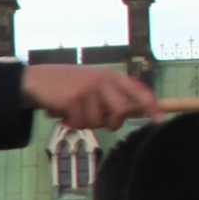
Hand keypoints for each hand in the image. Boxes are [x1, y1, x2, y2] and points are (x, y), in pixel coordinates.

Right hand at [25, 63, 157, 129]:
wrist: (37, 80)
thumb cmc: (68, 86)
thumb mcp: (93, 85)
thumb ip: (110, 98)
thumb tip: (127, 116)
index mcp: (111, 76)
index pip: (139, 91)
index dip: (153, 106)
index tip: (162, 121)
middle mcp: (103, 80)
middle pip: (121, 112)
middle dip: (110, 122)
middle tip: (95, 118)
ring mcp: (88, 88)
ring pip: (97, 122)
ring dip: (83, 122)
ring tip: (72, 110)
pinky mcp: (73, 99)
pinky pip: (80, 123)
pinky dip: (69, 122)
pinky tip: (60, 111)